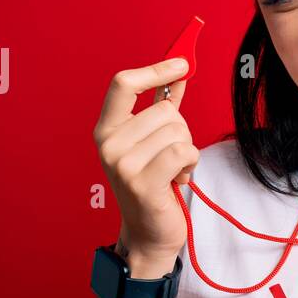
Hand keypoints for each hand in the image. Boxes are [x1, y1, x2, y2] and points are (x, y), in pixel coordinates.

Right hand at [92, 56, 198, 262]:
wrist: (149, 234)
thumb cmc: (154, 185)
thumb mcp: (152, 142)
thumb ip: (162, 106)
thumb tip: (179, 73)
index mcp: (106, 130)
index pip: (124, 83)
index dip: (155, 69)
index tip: (182, 63)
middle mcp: (109, 144)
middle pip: (164, 110)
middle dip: (180, 130)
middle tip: (171, 156)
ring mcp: (122, 164)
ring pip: (177, 131)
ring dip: (186, 151)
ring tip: (172, 171)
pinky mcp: (142, 182)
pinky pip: (183, 151)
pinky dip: (191, 164)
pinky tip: (179, 178)